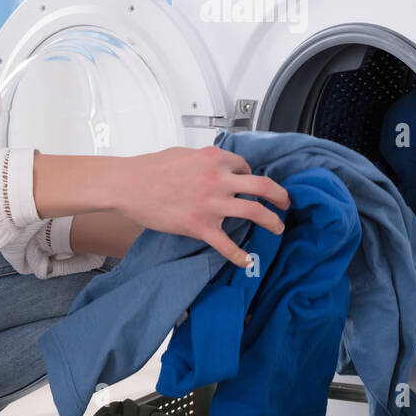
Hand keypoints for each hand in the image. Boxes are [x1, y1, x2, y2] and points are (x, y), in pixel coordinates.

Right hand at [111, 145, 289, 267]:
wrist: (128, 185)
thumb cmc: (150, 168)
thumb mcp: (183, 154)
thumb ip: (204, 160)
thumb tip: (215, 165)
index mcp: (214, 159)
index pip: (245, 167)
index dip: (251, 176)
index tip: (252, 184)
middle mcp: (218, 179)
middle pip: (262, 186)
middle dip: (279, 196)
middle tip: (286, 203)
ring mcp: (211, 204)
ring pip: (254, 212)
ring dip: (271, 221)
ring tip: (279, 227)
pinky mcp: (200, 226)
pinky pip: (227, 244)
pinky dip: (239, 255)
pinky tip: (247, 261)